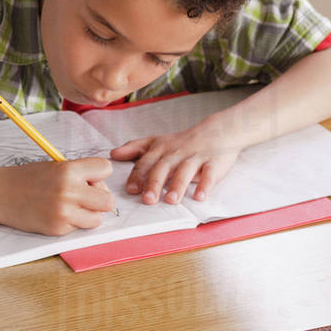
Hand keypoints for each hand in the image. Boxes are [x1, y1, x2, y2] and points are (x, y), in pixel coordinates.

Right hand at [0, 157, 114, 235]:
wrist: (0, 193)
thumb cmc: (28, 178)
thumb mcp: (55, 166)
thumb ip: (79, 174)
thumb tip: (102, 187)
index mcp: (69, 169)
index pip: (105, 169)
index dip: (99, 175)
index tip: (88, 178)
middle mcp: (69, 190)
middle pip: (108, 201)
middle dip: (99, 199)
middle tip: (84, 197)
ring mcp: (64, 212)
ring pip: (98, 219)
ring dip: (89, 215)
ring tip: (71, 207)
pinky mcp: (58, 228)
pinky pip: (79, 228)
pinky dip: (72, 223)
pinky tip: (56, 214)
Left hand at [110, 121, 240, 203]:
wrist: (217, 131)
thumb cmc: (183, 141)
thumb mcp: (157, 142)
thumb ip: (135, 148)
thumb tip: (113, 154)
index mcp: (161, 149)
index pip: (146, 162)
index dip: (138, 175)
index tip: (130, 189)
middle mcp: (176, 153)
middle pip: (164, 167)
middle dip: (154, 183)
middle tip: (148, 199)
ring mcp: (196, 157)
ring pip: (185, 170)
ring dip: (178, 185)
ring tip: (171, 200)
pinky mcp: (214, 163)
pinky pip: (210, 174)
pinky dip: (205, 185)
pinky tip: (200, 197)